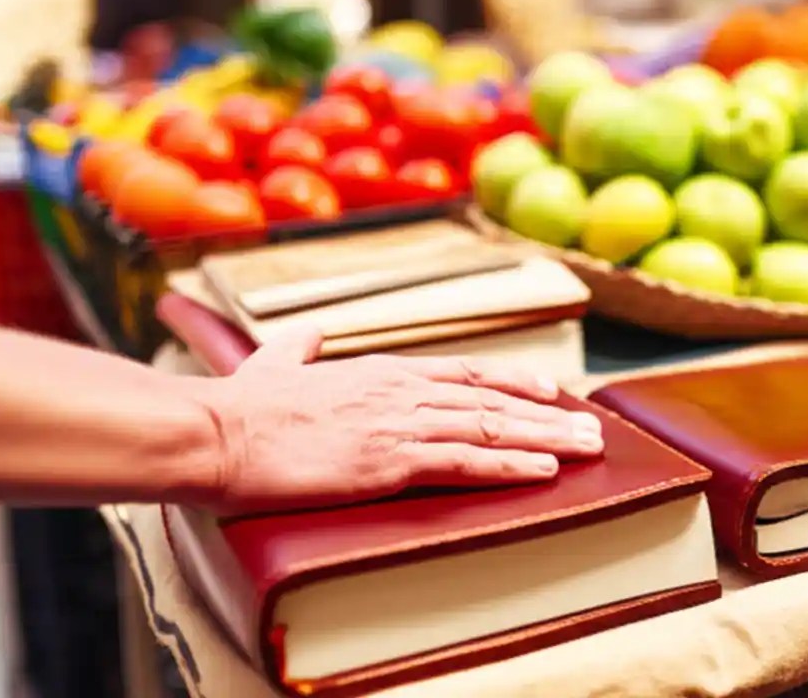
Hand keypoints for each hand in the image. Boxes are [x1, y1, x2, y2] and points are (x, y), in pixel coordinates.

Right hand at [193, 327, 602, 512]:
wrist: (216, 431)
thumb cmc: (240, 408)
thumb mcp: (274, 366)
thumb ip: (300, 350)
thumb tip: (309, 336)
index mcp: (379, 372)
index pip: (463, 373)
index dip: (513, 383)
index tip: (550, 392)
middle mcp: (400, 391)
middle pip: (491, 399)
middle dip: (547, 416)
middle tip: (592, 429)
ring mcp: (398, 423)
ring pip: (490, 426)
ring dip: (545, 439)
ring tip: (587, 449)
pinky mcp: (389, 460)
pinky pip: (464, 460)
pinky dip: (509, 464)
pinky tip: (543, 471)